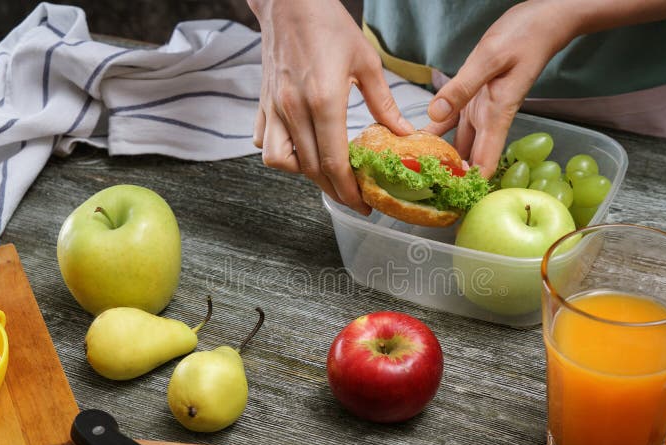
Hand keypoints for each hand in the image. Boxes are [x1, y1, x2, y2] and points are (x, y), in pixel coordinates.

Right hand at [248, 0, 413, 213]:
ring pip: (280, 161)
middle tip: (353, 199)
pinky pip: (264, 141)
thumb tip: (402, 132)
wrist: (289, 1)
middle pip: (311, 168)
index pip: (333, 160)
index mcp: (323, 100)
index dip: (349, 189)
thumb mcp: (366, 61)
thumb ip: (383, 103)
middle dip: (334, 190)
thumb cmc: (328, 24)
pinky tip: (300, 148)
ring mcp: (275, 107)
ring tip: (324, 172)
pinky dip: (281, 153)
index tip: (363, 204)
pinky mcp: (263, 102)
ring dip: (302, 174)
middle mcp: (294, 109)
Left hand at [423, 1, 575, 175]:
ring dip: (438, 159)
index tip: (447, 199)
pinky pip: (449, 123)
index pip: (485, 164)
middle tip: (419, 191)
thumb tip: (435, 112)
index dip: (469, 186)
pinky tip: (413, 139)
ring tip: (411, 172)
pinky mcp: (472, 100)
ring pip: (456, 145)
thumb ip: (462, 86)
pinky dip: (434, 133)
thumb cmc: (525, 37)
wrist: (541, 22)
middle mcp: (488, 120)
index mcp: (497, 116)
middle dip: (448, 179)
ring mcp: (479, 111)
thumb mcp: (490, 57)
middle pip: (468, 161)